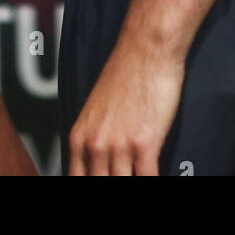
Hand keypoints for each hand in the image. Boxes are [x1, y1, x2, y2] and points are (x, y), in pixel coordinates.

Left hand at [68, 43, 184, 175]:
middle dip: (112, 183)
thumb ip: (93, 139)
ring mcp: (119, 146)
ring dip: (132, 182)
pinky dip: (153, 182)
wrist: (146, 49)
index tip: (104, 179)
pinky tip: (159, 178)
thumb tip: (97, 165)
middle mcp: (95, 145)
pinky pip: (147, 179)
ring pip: (122, 185)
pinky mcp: (145, 144)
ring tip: (138, 175)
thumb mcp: (95, 111)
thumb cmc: (124, 75)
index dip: (90, 184)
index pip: (75, 180)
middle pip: (99, 185)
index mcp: (79, 138)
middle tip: (124, 175)